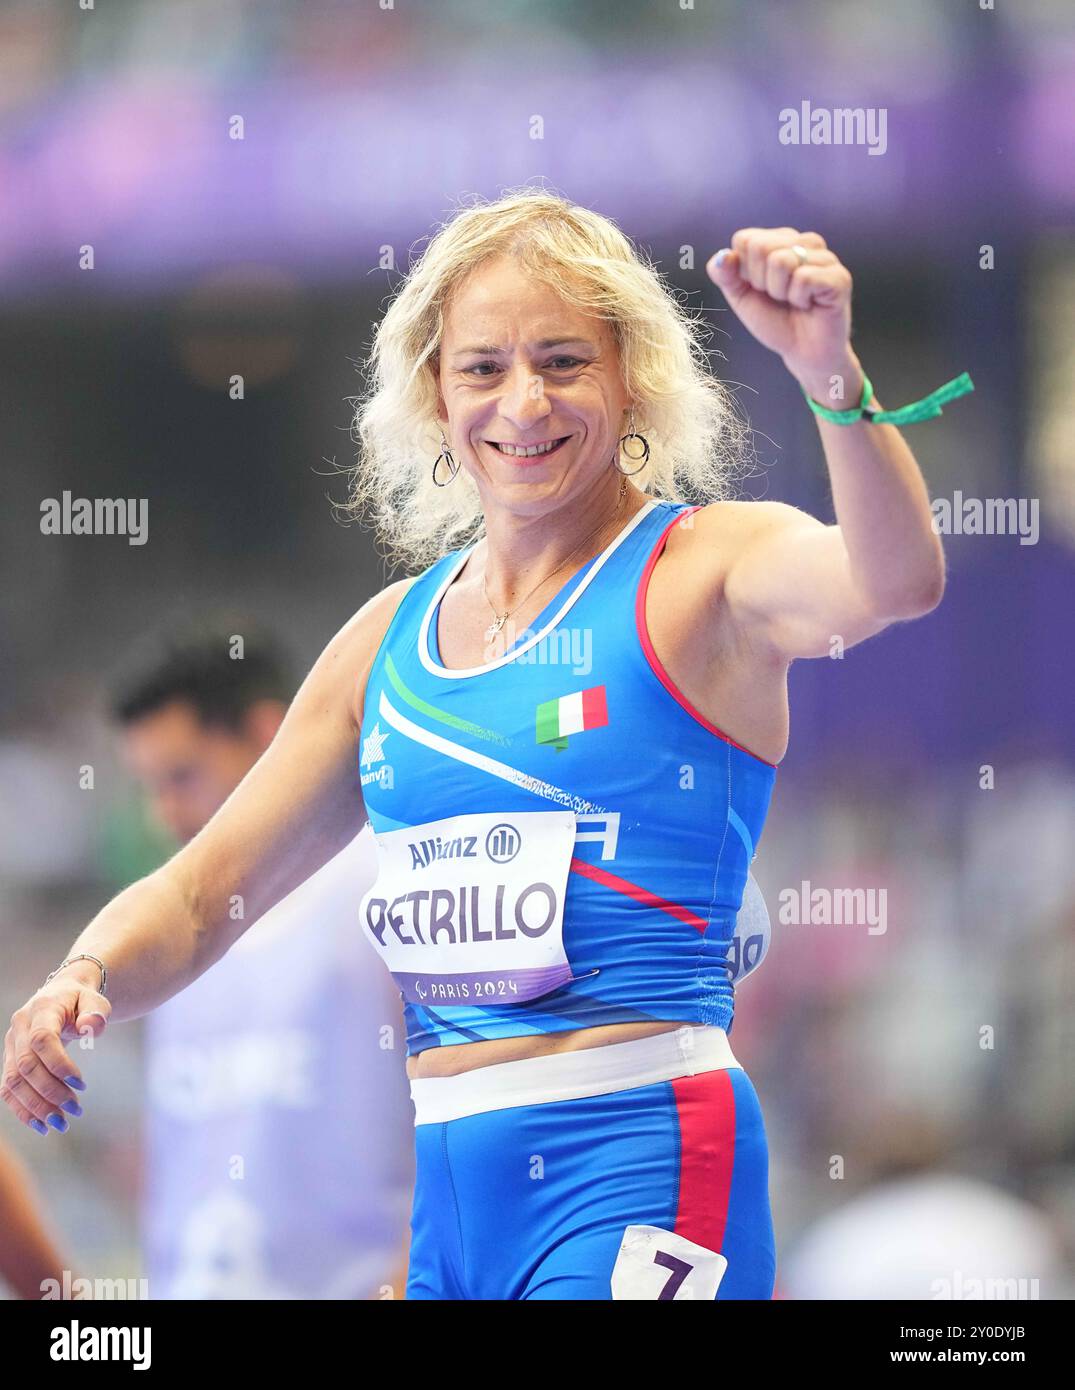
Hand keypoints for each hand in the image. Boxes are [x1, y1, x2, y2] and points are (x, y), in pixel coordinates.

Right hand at [1, 971, 109, 1135]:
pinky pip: (8, 1089)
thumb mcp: (95, 1000)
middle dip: (50, 1092)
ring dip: (36, 1107)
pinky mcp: (10, 1061)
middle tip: (77, 1110)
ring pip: (13, 1082)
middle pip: (26, 1065)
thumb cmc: (82, 1000)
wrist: (61, 995)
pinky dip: (23, 1110)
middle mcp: (19, 1028)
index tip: (82, 1085)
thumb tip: (91, 1027)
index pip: (42, 1040)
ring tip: (62, 1124)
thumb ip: (96, 1012)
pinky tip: (42, 1125)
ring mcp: (11, 1045)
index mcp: (41, 1009)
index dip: (59, 1065)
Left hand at [707, 228, 859, 398]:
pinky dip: (799, 299)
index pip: (745, 239)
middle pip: (761, 247)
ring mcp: (825, 257)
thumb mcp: (741, 297)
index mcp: (781, 240)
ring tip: (794, 301)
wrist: (802, 353)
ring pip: (781, 261)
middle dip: (761, 282)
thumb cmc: (775, 321)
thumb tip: (723, 255)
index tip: (761, 289)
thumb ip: (725, 274)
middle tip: (779, 298)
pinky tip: (810, 305)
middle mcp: (805, 241)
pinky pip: (803, 279)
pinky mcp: (839, 276)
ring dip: (780, 292)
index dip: (745, 272)